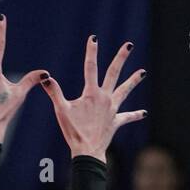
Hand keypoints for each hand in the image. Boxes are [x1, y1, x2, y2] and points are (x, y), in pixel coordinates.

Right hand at [42, 36, 145, 158]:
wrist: (87, 151)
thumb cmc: (73, 131)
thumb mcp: (61, 110)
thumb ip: (54, 92)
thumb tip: (45, 77)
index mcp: (92, 93)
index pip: (90, 67)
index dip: (91, 51)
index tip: (94, 38)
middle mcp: (105, 98)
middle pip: (114, 73)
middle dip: (121, 58)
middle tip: (129, 45)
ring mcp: (112, 109)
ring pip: (125, 91)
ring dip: (133, 81)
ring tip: (143, 72)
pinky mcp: (116, 121)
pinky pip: (127, 117)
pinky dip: (135, 115)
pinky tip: (143, 113)